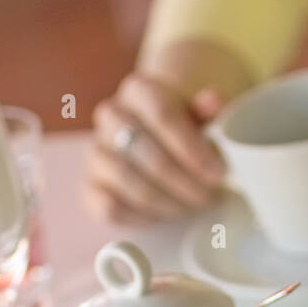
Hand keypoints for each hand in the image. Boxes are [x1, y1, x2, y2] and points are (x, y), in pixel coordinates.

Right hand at [85, 73, 225, 224]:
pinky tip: (162, 213)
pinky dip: (141, 217)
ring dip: (168, 203)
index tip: (218, 173)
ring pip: (133, 185)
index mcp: (138, 90)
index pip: (163, 115)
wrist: (154, 143)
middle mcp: (110, 115)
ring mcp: (96, 152)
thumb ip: (209, 110)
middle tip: (209, 196)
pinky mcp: (89, 187)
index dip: (193, 150)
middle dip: (185, 183)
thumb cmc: (181, 131)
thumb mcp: (201, 116)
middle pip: (150, 155)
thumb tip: (213, 101)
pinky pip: (111, 209)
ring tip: (191, 205)